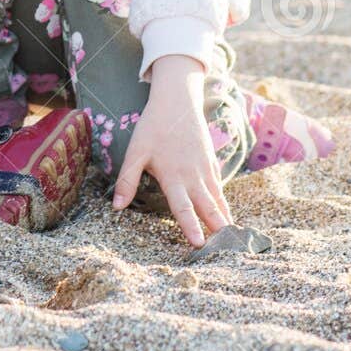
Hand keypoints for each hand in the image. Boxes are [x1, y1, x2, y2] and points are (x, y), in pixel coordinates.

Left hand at [110, 54, 233, 247]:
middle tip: (227, 249)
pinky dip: (224, 202)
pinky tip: (228, 215)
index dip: (190, 226)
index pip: (182, 207)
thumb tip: (116, 207)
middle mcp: (192, 176)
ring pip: (217, 199)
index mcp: (173, 176)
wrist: (177, 102)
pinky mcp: (211, 163)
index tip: (199, 244)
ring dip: (224, 218)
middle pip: (207, 207)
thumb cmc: (153, 127)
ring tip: (233, 237)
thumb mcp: (135, 152)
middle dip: (217, 228)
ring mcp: (205, 169)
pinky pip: (219, 187)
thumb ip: (127, 180)